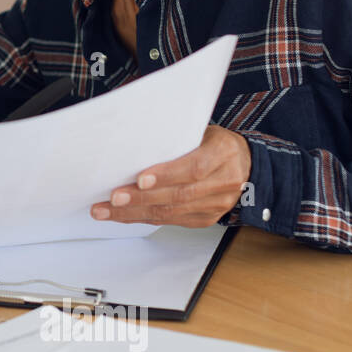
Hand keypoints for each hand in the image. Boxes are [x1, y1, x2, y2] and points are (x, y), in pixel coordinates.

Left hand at [91, 124, 251, 227]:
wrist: (245, 164)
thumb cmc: (215, 144)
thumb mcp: (202, 130)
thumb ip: (176, 138)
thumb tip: (134, 139)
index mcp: (223, 152)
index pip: (194, 167)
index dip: (167, 175)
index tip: (140, 179)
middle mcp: (224, 181)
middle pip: (179, 194)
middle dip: (141, 198)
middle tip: (114, 198)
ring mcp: (217, 204)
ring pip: (172, 212)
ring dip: (135, 213)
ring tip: (106, 210)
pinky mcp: (206, 218)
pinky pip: (171, 221)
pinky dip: (143, 218)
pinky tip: (122, 216)